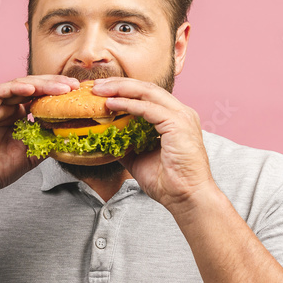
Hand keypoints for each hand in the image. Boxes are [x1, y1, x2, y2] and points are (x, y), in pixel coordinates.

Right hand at [0, 74, 79, 204]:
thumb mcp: (29, 155)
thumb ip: (45, 142)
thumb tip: (68, 135)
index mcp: (15, 116)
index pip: (39, 98)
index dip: (57, 95)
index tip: (77, 95)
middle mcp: (4, 108)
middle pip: (31, 89)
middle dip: (54, 85)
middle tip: (74, 86)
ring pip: (18, 87)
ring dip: (40, 85)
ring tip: (60, 88)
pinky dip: (16, 89)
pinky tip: (32, 90)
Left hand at [91, 78, 215, 210]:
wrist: (186, 198)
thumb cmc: (168, 182)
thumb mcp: (139, 159)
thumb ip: (126, 145)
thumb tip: (106, 141)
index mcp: (175, 119)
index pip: (147, 95)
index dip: (123, 90)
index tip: (101, 92)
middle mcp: (181, 113)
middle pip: (146, 88)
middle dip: (119, 84)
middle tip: (96, 86)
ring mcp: (182, 116)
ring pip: (147, 92)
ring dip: (121, 89)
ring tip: (99, 90)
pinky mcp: (178, 124)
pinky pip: (148, 108)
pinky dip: (128, 104)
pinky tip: (111, 104)